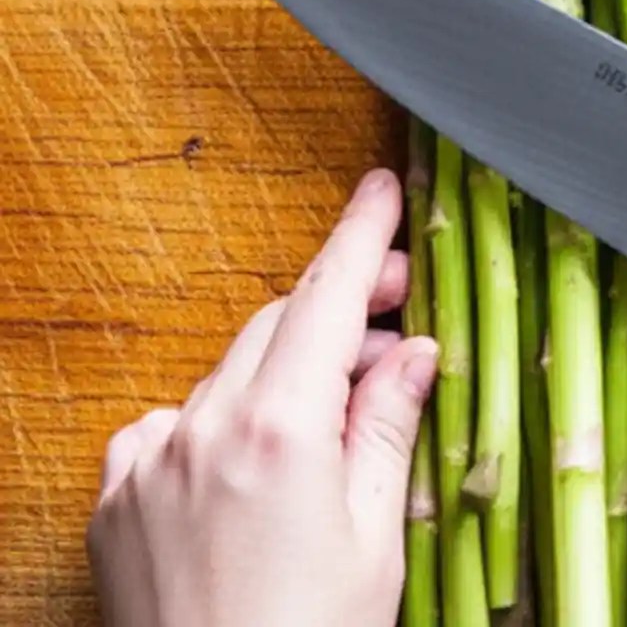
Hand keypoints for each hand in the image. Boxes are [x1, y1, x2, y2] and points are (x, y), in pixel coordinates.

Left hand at [87, 169, 435, 626]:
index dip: (361, 235)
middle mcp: (201, 429)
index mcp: (279, 432)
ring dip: (286, 371)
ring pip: (230, 372)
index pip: (327, 298)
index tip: (382, 190)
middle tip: (398, 314)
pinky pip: (175, 421)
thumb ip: (387, 428)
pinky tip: (256, 460)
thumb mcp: (376, 538)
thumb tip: (411, 352)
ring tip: (338, 412)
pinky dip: (223, 418)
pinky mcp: (113, 494)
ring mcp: (146, 460)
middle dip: (340, 307)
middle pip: (279, 324)